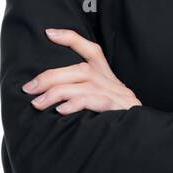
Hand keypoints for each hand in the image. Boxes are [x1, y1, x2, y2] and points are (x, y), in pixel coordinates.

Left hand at [23, 28, 141, 113]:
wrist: (143, 139)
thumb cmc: (117, 124)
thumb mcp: (101, 106)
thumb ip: (82, 98)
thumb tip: (49, 98)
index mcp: (109, 79)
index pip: (93, 51)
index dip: (72, 39)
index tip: (49, 33)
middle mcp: (114, 84)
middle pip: (82, 69)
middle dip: (52, 76)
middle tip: (29, 88)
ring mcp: (119, 96)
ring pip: (85, 83)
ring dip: (57, 92)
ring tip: (38, 103)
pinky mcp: (120, 109)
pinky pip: (96, 101)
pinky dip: (76, 103)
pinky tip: (61, 110)